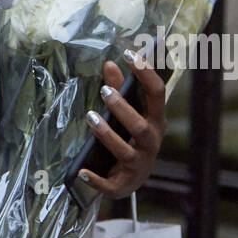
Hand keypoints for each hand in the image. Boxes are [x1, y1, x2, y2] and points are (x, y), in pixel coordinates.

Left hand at [79, 52, 166, 198]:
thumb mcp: (128, 112)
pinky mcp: (124, 184)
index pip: (157, 94)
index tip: (130, 53)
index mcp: (155, 121)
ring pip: (126, 151)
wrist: (131, 179)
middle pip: (141, 126)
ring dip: (107, 135)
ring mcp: (139, 165)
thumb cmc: (130, 137)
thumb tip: (108, 63)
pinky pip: (110, 184)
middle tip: (104, 89)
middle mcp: (151, 143)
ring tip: (91, 117)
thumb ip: (119, 88)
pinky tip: (81, 172)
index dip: (145, 73)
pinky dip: (96, 179)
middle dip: (123, 108)